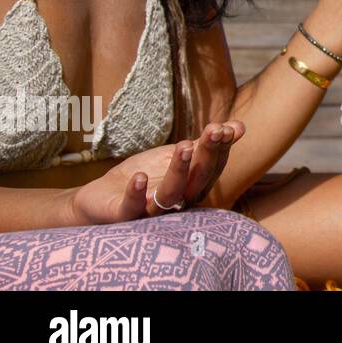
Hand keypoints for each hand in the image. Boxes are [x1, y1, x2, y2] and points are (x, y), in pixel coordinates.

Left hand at [68, 121, 244, 225]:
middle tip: (214, 130)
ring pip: (170, 195)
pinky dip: (137, 194)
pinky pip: (132, 208)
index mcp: (193, 187)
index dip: (221, 148)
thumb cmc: (145, 175)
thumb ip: (203, 145)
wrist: (102, 196)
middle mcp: (178, 201)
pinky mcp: (123, 215)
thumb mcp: (175, 156)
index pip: (212, 168)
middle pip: (197, 180)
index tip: (226, 128)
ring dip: (179, 171)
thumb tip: (239, 126)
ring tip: (184, 146)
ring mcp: (150, 210)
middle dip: (207, 155)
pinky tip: (140, 177)